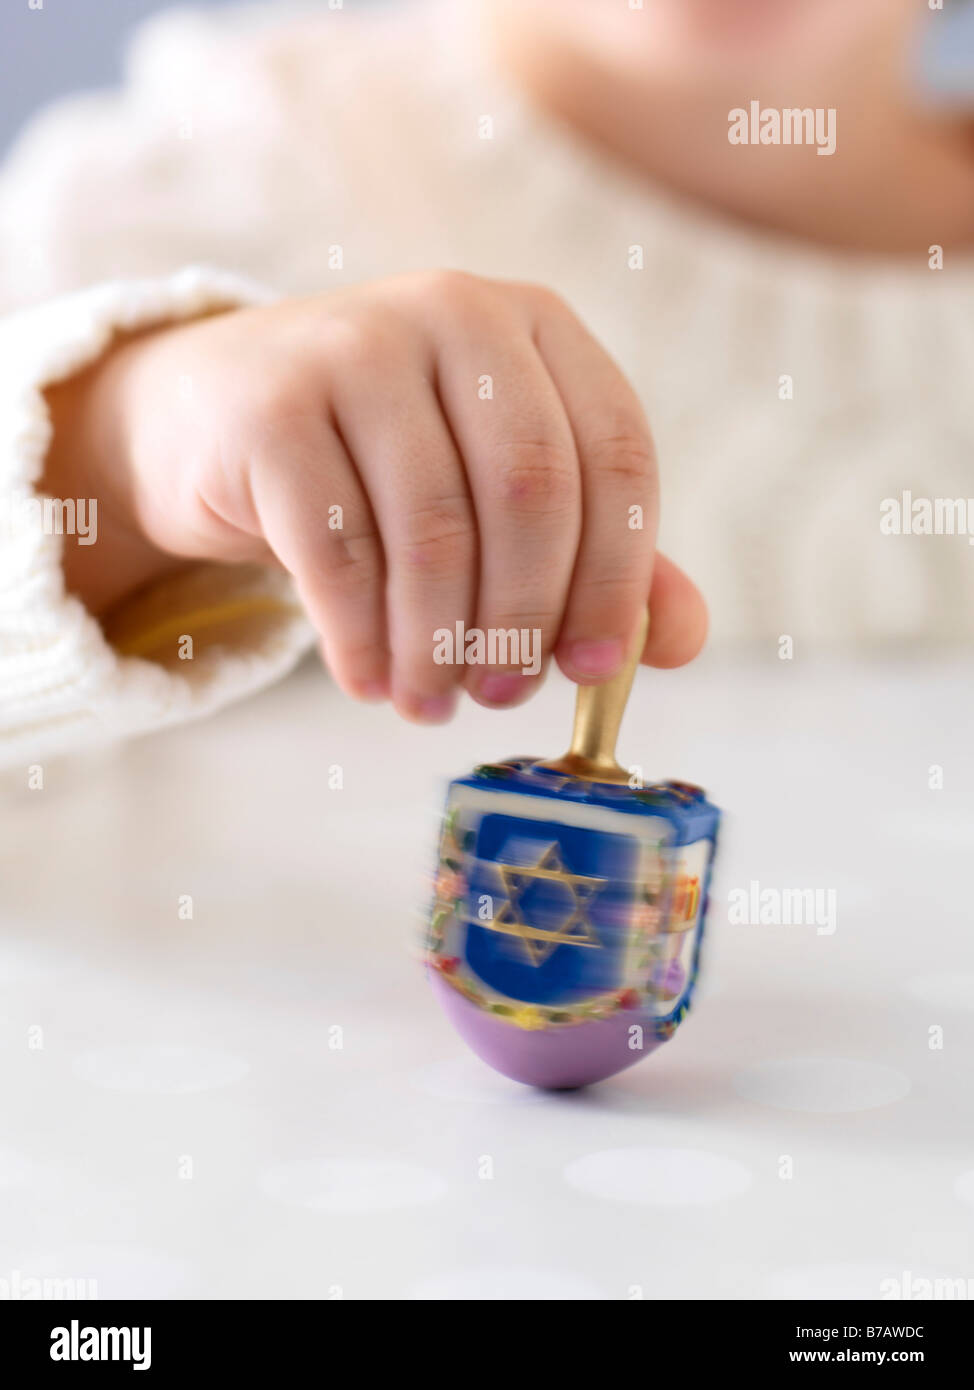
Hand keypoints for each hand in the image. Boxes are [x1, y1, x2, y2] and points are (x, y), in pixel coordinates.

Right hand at [43, 272, 706, 720]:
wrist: (220, 416)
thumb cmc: (387, 465)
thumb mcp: (500, 492)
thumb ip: (600, 557)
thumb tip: (682, 642)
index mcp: (538, 326)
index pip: (616, 455)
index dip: (617, 578)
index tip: (595, 670)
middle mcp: (456, 313)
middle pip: (531, 493)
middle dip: (523, 620)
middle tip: (501, 696)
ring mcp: (356, 346)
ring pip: (432, 531)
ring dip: (438, 646)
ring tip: (430, 703)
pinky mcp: (273, 407)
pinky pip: (338, 551)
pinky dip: (360, 639)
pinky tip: (368, 679)